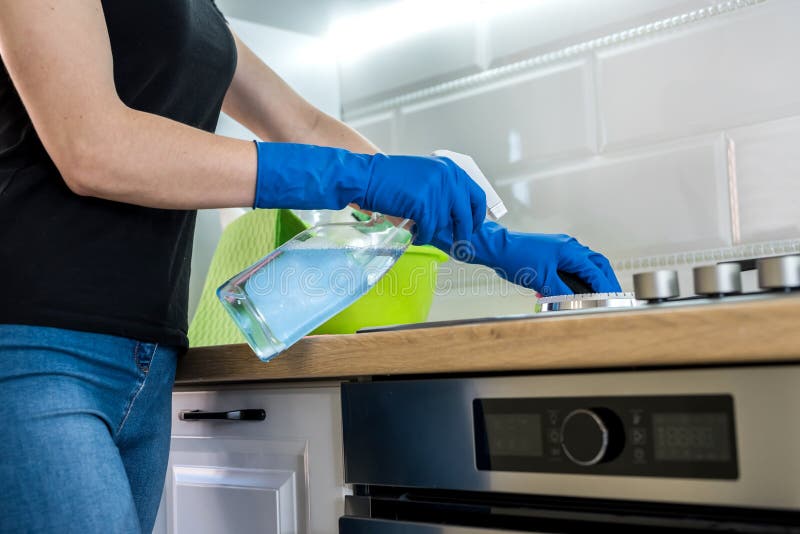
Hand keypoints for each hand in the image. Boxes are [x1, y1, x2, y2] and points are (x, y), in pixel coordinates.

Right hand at [253, 142, 486, 244]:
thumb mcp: (423, 177)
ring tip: (425, 234)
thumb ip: (442, 190)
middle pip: (466, 212)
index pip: (476, 194)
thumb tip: (457, 216)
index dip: (477, 214)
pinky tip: (416, 234)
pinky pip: (431, 228)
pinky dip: (424, 235)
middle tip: (458, 243)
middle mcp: (447, 176)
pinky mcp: (423, 202)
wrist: (365, 176)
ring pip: (446, 222)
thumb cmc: (390, 179)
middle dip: (463, 231)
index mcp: (449, 168)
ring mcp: (436, 188)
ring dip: (436, 232)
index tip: (473, 227)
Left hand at [431, 221, 620, 295]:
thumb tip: (576, 302)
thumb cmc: (516, 258)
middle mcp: (569, 246)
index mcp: (570, 251)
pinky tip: (570, 288)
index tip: (611, 298)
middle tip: (611, 294)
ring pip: (584, 263)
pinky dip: (576, 276)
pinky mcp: (552, 251)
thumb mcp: (542, 281)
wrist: (498, 248)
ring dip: (590, 278)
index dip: (605, 287)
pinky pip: (571, 263)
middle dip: (605, 280)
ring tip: (595, 293)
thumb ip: (562, 292)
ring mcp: (561, 247)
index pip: (596, 271)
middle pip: (596, 263)